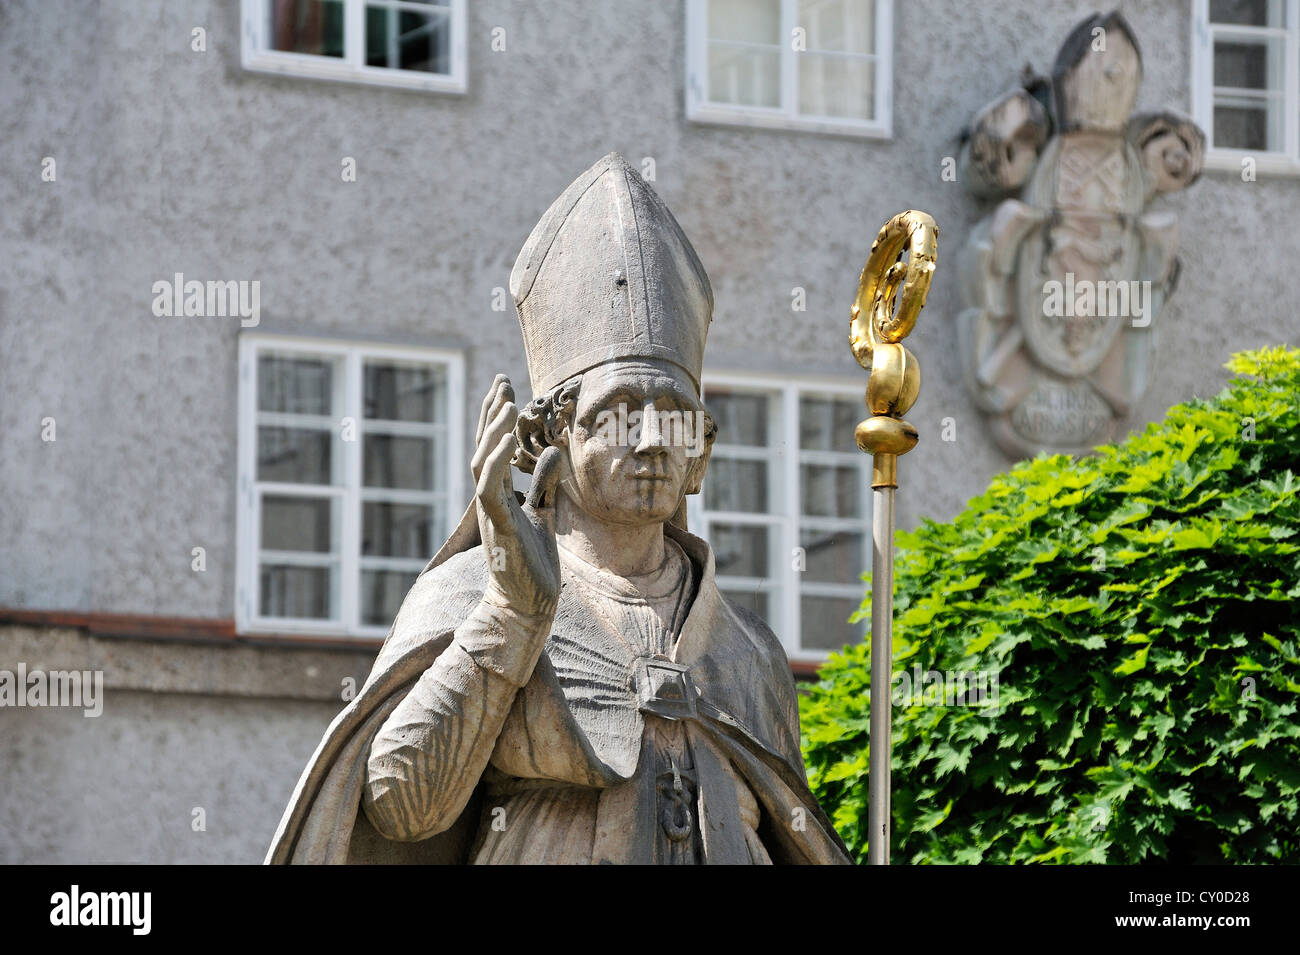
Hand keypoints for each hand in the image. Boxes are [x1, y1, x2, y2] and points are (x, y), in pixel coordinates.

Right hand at [471, 375, 565, 617]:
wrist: (529, 605)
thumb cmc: (534, 564)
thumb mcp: (543, 515)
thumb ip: (544, 484)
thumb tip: (552, 452)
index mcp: (499, 496)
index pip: (494, 450)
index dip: (498, 418)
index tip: (506, 388)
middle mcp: (489, 501)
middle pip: (483, 448)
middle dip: (491, 414)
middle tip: (502, 382)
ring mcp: (490, 513)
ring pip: (481, 463)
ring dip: (494, 431)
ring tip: (508, 403)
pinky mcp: (497, 527)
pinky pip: (488, 489)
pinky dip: (497, 462)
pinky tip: (509, 439)